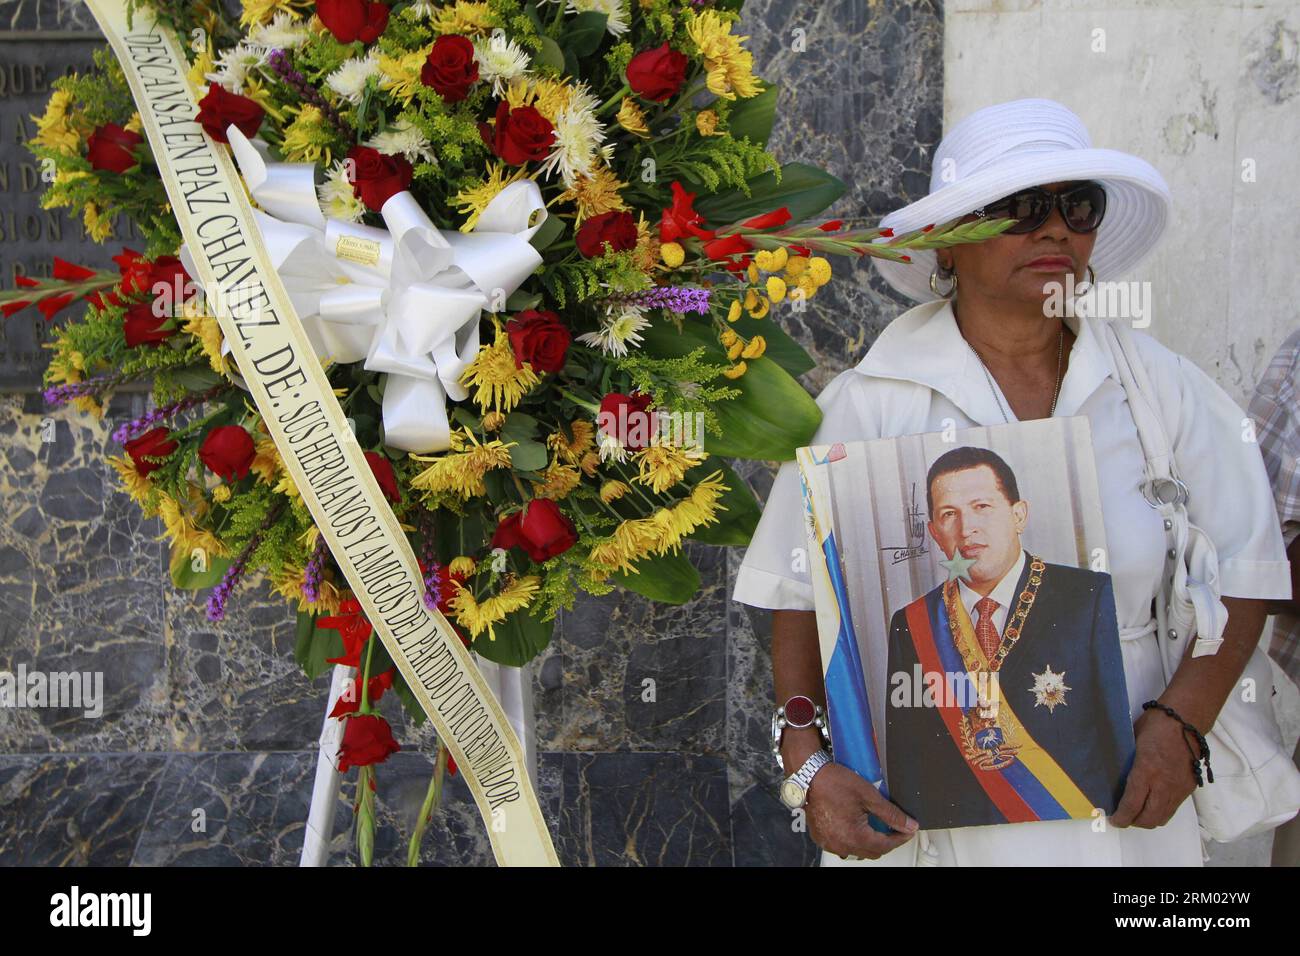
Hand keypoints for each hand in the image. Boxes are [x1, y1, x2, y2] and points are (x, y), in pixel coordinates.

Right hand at [804, 762, 918, 859]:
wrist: (809, 776)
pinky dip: (852, 840)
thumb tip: (909, 825)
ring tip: (874, 827)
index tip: (907, 830)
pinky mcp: (820, 838)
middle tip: (893, 828)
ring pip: (857, 852)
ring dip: (868, 843)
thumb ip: (891, 814)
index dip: (900, 838)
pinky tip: (854, 827)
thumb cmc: (835, 783)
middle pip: (873, 852)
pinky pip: (842, 847)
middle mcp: (841, 844)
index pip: (886, 846)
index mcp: (855, 836)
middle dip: (885, 842)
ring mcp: (829, 843)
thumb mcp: (869, 796)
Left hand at [1110, 708, 1199, 828]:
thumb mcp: (1132, 742)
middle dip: (1134, 822)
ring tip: (1137, 812)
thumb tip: (1114, 773)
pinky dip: (1161, 810)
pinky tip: (1152, 802)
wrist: (1186, 721)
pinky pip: (1173, 808)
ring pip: (1163, 817)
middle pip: (1149, 818)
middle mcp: (1163, 784)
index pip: (1132, 804)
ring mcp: (1178, 788)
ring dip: (1149, 819)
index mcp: (1146, 770)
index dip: (1121, 817)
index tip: (1114, 820)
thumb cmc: (1155, 726)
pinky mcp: (1188, 788)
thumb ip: (1125, 762)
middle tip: (1124, 817)